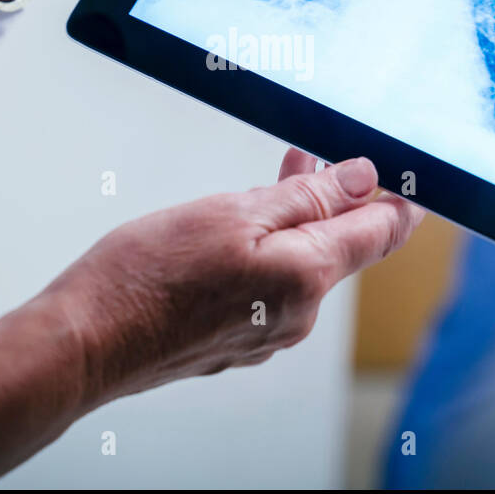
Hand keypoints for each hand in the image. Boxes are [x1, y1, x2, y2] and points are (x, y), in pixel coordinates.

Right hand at [49, 151, 424, 399]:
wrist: (86, 340)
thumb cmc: (147, 276)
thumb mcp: (235, 213)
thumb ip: (308, 198)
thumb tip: (363, 179)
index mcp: (307, 277)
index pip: (383, 233)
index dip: (402, 197)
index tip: (408, 172)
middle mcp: (298, 315)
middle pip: (341, 247)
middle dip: (339, 197)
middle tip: (323, 152)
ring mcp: (266, 333)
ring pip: (302, 263)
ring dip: (298, 218)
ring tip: (283, 173)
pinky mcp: (236, 339)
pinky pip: (271, 286)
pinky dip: (268, 249)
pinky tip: (242, 225)